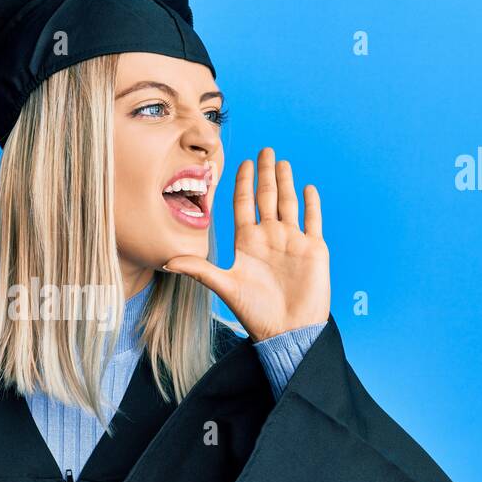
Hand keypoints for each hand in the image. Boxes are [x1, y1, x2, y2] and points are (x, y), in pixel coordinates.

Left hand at [163, 148, 330, 340]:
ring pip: (289, 203)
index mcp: (247, 242)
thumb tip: (167, 261)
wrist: (287, 330)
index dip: (242, 184)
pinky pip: (312, 220)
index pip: (243, 205)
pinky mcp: (313, 248)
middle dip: (265, 174)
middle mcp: (269, 237)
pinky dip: (311, 203)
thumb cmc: (255, 312)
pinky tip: (308, 187)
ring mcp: (292, 241)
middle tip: (264, 150)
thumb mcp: (225, 286)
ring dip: (285, 182)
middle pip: (267, 197)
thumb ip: (199, 270)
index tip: (241, 162)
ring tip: (281, 161)